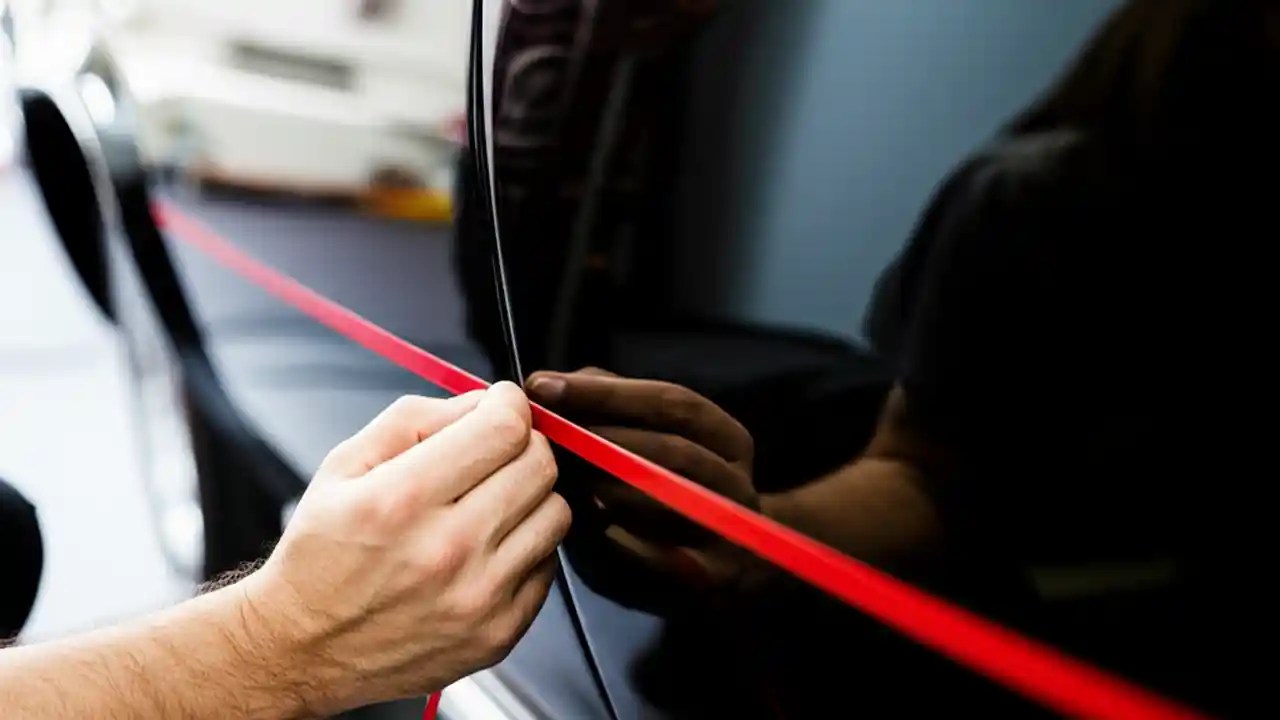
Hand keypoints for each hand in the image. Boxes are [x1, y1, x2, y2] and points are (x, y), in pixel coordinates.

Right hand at [239, 382, 569, 715]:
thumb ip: (416, 420)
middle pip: (539, 466)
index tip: (502, 404)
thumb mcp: (344, 466)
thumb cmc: (320, 556)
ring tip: (492, 502)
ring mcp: (478, 598)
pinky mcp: (499, 634)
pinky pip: (549, 565)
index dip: (509, 404)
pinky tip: (489, 548)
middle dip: (523, 443)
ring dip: (531, 495)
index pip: (503, 429)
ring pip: (556, 513)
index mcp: (401, 500)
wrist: (302, 651)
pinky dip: (528, 546)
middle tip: (496, 451)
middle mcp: (445, 551)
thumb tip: (483, 402)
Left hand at [526, 369, 763, 589]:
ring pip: (669, 505)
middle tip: (546, 435)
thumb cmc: (669, 492)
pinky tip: (589, 530)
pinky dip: (624, 544)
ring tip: (559, 478)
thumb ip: (607, 408)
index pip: (672, 403)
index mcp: (727, 440)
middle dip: (603, 440)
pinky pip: (664, 561)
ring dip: (610, 488)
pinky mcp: (711, 583)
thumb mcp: (649, 440)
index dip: (607, 393)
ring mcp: (731, 536)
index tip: (543, 387)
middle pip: (675, 452)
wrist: (726, 568)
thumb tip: (548, 388)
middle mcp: (737, 484)